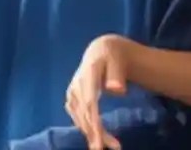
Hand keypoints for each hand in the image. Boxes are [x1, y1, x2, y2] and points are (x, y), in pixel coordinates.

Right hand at [66, 35, 133, 149]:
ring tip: (103, 147)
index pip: (89, 101)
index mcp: (88, 73)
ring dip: (90, 133)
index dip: (93, 121)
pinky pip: (77, 115)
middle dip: (94, 132)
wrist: (101, 50)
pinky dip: (85, 127)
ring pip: (79, 115)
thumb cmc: (112, 55)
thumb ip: (117, 75)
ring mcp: (73, 90)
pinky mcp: (73, 96)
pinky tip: (94, 137)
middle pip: (84, 112)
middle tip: (105, 148)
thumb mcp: (118, 59)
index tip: (100, 138)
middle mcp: (77, 84)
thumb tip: (116, 90)